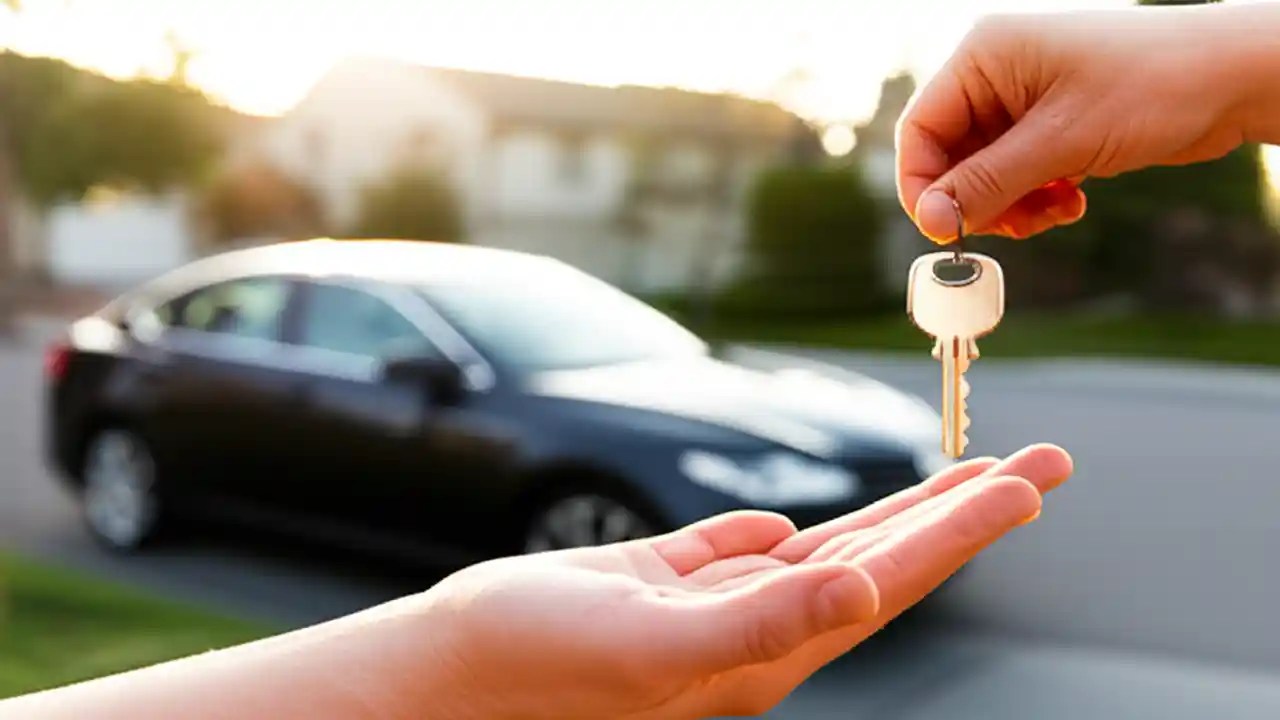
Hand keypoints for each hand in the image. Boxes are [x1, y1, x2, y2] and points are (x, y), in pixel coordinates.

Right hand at [422, 443, 1071, 719]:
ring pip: (829, 549)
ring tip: (964, 478)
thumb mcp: (652, 647)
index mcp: (765, 648)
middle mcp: (754, 630)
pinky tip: (814, 528)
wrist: (453, 669)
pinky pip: (746, 552)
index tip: (1025, 485)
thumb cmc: (535, 663)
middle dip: (964, 512)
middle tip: (1040, 468)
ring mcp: (713, 609)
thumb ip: (759, 623)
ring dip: (901, 510)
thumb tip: (863, 596)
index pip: (889, 578)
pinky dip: (791, 533)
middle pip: (883, 559)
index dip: (962, 530)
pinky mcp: (667, 587)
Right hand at [896, 3, 1279, 241]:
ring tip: (1053, 212)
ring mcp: (1023, 101)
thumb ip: (987, 184)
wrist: (1234, 79)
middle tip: (1014, 225)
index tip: (944, 230)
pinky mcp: (1049, 126)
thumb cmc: (1154, 86)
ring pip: (983, 174)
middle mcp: (997, 75)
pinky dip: (1034, 199)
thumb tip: (929, 222)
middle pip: (950, 158)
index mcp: (986, 56)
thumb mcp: (1061, 142)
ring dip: (1011, 206)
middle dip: (978, 200)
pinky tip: (1071, 201)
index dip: (923, 185)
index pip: (921, 129)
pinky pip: (1016, 176)